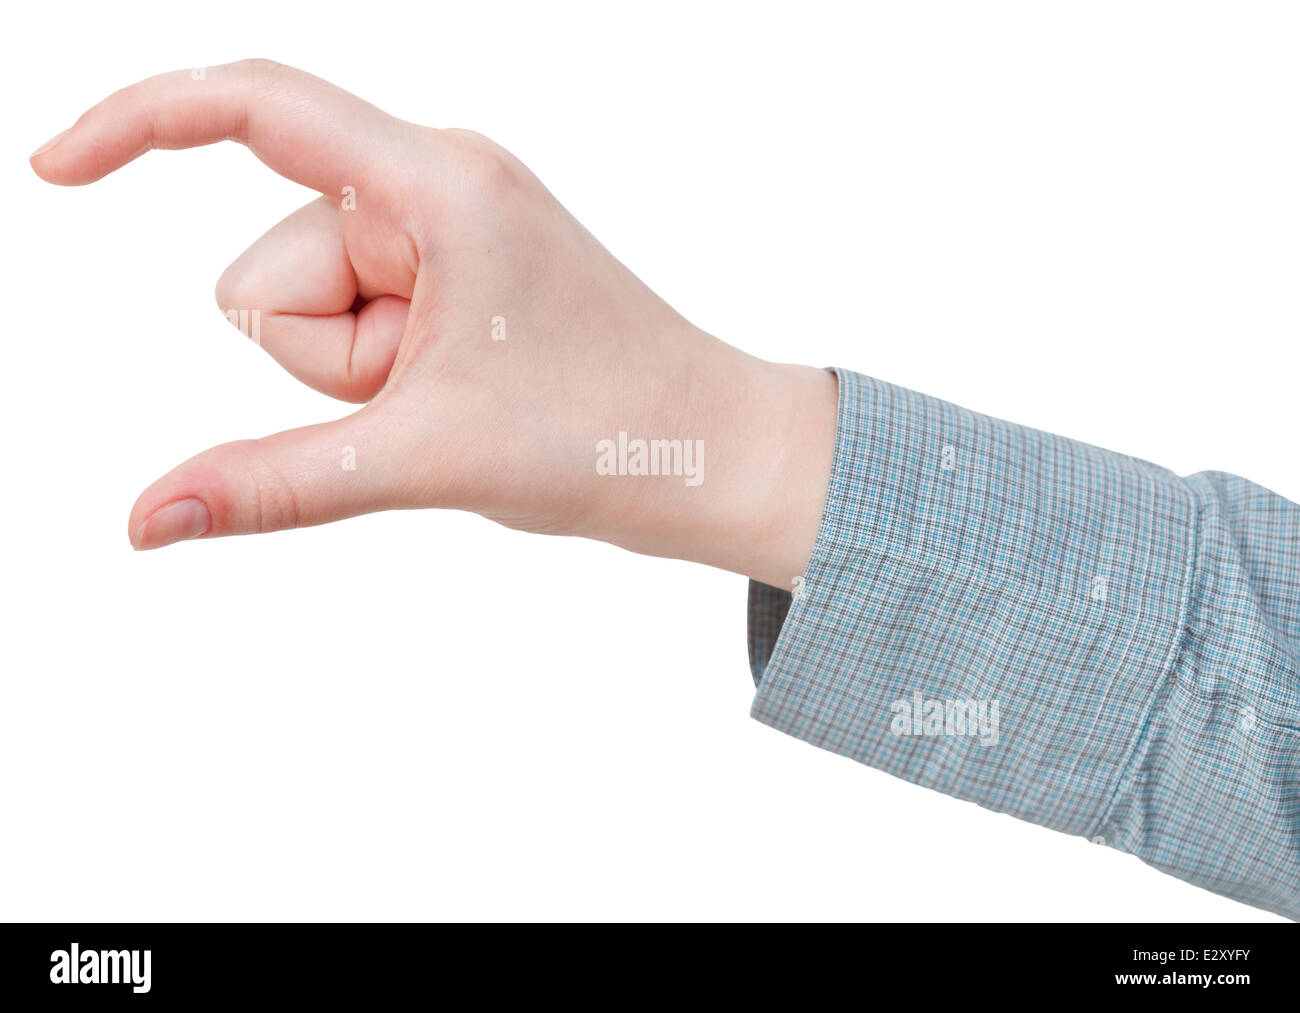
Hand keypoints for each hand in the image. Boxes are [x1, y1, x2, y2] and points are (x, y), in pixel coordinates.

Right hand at [31, 59, 835, 588]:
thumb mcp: (421, 455)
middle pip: (274, 270)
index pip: (253, 106)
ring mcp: (447, 228)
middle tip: (436, 392)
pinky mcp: (455, 272)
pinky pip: (358, 323)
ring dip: (361, 375)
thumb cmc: (608, 434)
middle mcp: (437, 182)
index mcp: (436, 182)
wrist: (713, 454)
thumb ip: (271, 484)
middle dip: (328, 356)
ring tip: (459, 397)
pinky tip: (459, 394)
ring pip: (311, 309)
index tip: (50, 171)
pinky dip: (382, 374)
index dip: (138, 123)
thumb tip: (142, 521)